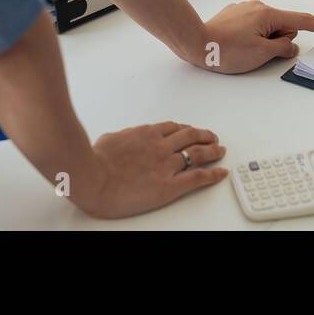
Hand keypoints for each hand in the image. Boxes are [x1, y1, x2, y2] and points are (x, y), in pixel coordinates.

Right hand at [76, 121, 227, 218]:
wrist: (92, 177)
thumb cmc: (94, 160)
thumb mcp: (110, 140)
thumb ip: (123, 139)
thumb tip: (123, 140)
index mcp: (147, 134)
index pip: (174, 128)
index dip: (186, 129)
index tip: (191, 130)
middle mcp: (161, 146)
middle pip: (191, 136)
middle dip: (205, 135)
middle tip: (213, 138)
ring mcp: (167, 165)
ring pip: (198, 153)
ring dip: (213, 151)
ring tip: (221, 150)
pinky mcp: (169, 186)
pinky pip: (198, 177)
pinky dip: (213, 174)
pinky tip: (221, 173)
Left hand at [196, 0, 313, 73]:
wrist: (195, 42)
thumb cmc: (225, 50)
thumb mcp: (261, 54)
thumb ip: (282, 49)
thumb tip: (289, 46)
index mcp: (268, 14)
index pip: (304, 21)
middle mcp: (258, 7)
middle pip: (284, 27)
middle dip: (280, 42)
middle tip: (260, 54)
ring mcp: (245, 10)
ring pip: (268, 29)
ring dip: (265, 41)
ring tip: (244, 51)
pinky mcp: (235, 16)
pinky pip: (254, 27)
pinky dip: (253, 38)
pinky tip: (237, 46)